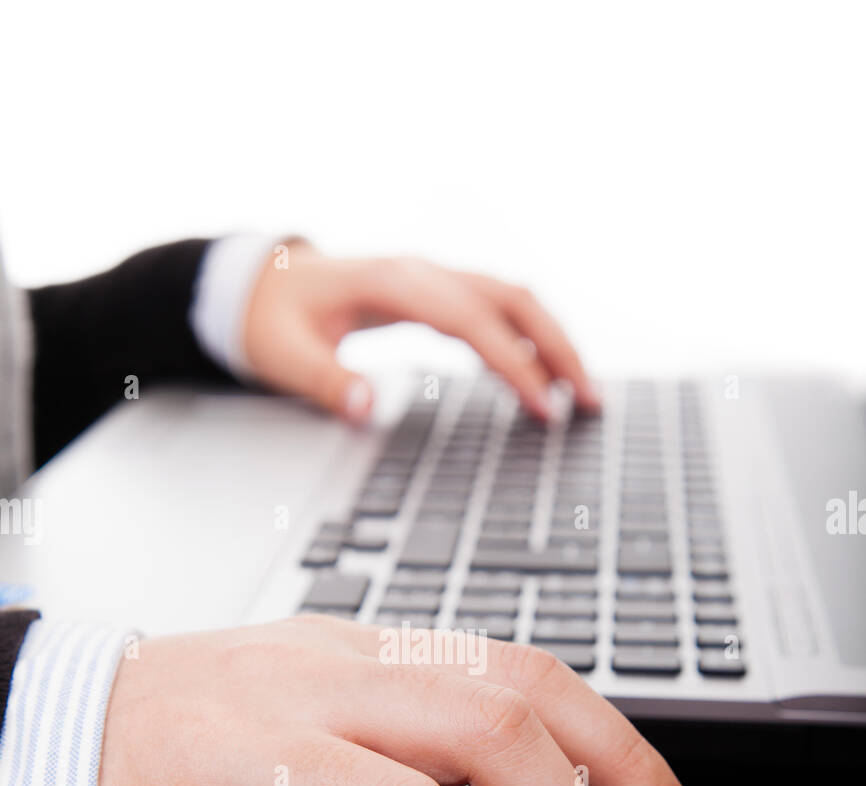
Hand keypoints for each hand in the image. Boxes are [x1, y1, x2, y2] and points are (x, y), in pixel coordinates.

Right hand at [96, 617, 715, 785]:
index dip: (620, 753)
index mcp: (364, 652)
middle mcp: (317, 693)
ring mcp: (251, 766)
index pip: (522, 674)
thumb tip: (556, 775)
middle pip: (486, 734)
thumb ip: (426, 709)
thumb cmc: (210, 712)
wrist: (61, 725)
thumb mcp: (325, 677)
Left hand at [241, 246, 600, 421]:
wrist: (260, 283)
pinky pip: (499, 310)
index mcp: (391, 281)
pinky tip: (547, 381)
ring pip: (516, 299)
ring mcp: (436, 277)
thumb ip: (323, 381)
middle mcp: (424, 271)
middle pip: (513, 298)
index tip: (543, 408)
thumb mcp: (282, 356)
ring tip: (585, 397)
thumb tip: (364, 407)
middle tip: (591, 403)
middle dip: (559, 348)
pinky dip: (531, 341)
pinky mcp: (439, 293)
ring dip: (555, 343)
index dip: (513, 363)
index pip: (471, 320)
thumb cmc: (272, 319)